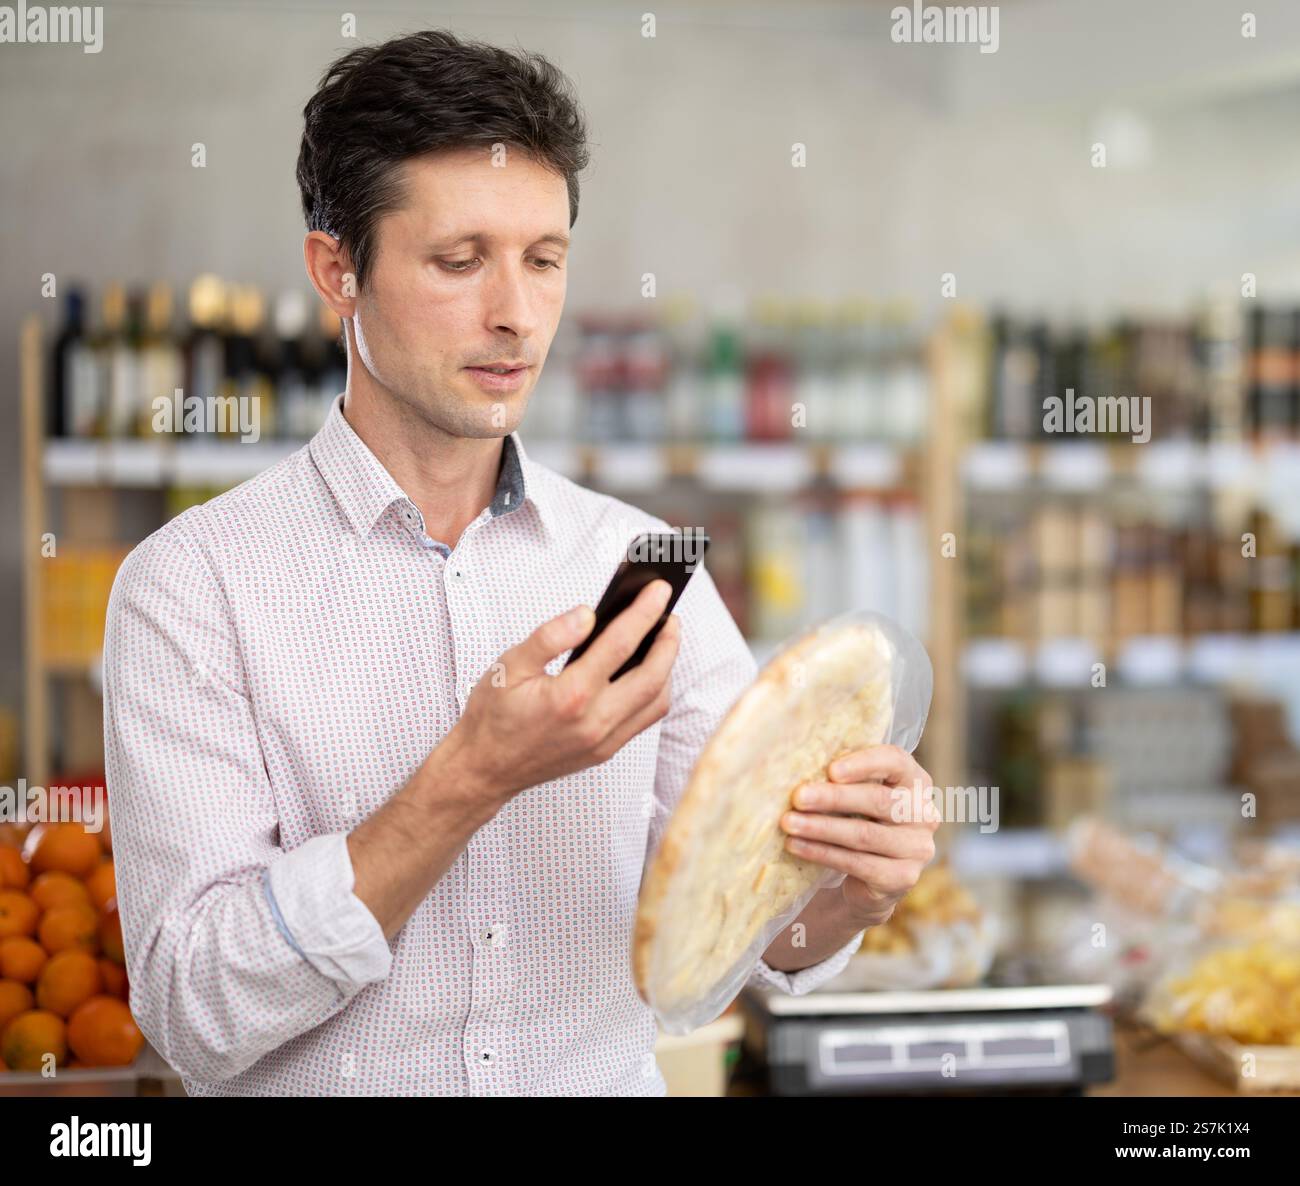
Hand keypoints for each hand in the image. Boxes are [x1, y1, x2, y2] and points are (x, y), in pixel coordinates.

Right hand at [438, 579, 679, 811]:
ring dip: (666, 667)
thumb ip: (549, 637)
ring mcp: (604, 741)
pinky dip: (655, 691)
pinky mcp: (606, 751)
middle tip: (669, 614)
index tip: (659, 590)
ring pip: (656, 701)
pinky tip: (646, 671)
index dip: (644, 612)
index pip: (620, 645)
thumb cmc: (493, 716)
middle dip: (668, 640)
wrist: (485, 769)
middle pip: (653, 676)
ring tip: (662, 639)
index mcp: (570, 696)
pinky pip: (645, 719)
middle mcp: (594, 722)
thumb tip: (586, 615)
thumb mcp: (508, 666)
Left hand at [779, 744, 939, 925]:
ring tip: (789, 823)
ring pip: (864, 835)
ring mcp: (918, 849)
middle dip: (833, 798)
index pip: (896, 762)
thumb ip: (843, 777)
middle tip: (797, 797)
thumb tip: (799, 765)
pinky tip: (796, 846)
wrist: (872, 877)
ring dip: (821, 828)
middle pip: (878, 801)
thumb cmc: (860, 819)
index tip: (831, 770)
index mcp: (915, 781)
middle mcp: (924, 814)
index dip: (864, 764)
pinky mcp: (903, 877)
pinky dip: (822, 854)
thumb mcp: (858, 794)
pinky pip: (858, 864)